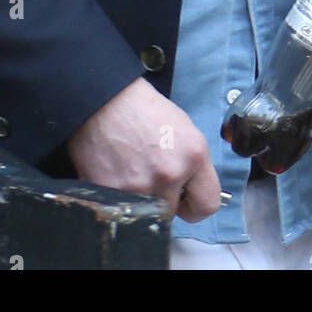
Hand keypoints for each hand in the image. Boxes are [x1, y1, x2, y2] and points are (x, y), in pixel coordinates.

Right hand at [65, 76, 221, 222]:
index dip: (195, 205)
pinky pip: (122, 207)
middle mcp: (171, 173)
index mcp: (194, 155)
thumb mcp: (182, 129)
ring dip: (140, 199)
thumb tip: (192, 191)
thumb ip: (191, 164)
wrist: (103, 98)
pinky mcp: (114, 192)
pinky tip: (115, 171)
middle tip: (148, 176)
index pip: (208, 204)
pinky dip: (118, 195)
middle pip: (172, 211)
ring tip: (130, 170)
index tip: (184, 200)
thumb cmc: (142, 109)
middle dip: (161, 199)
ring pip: (147, 213)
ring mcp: (142, 185)